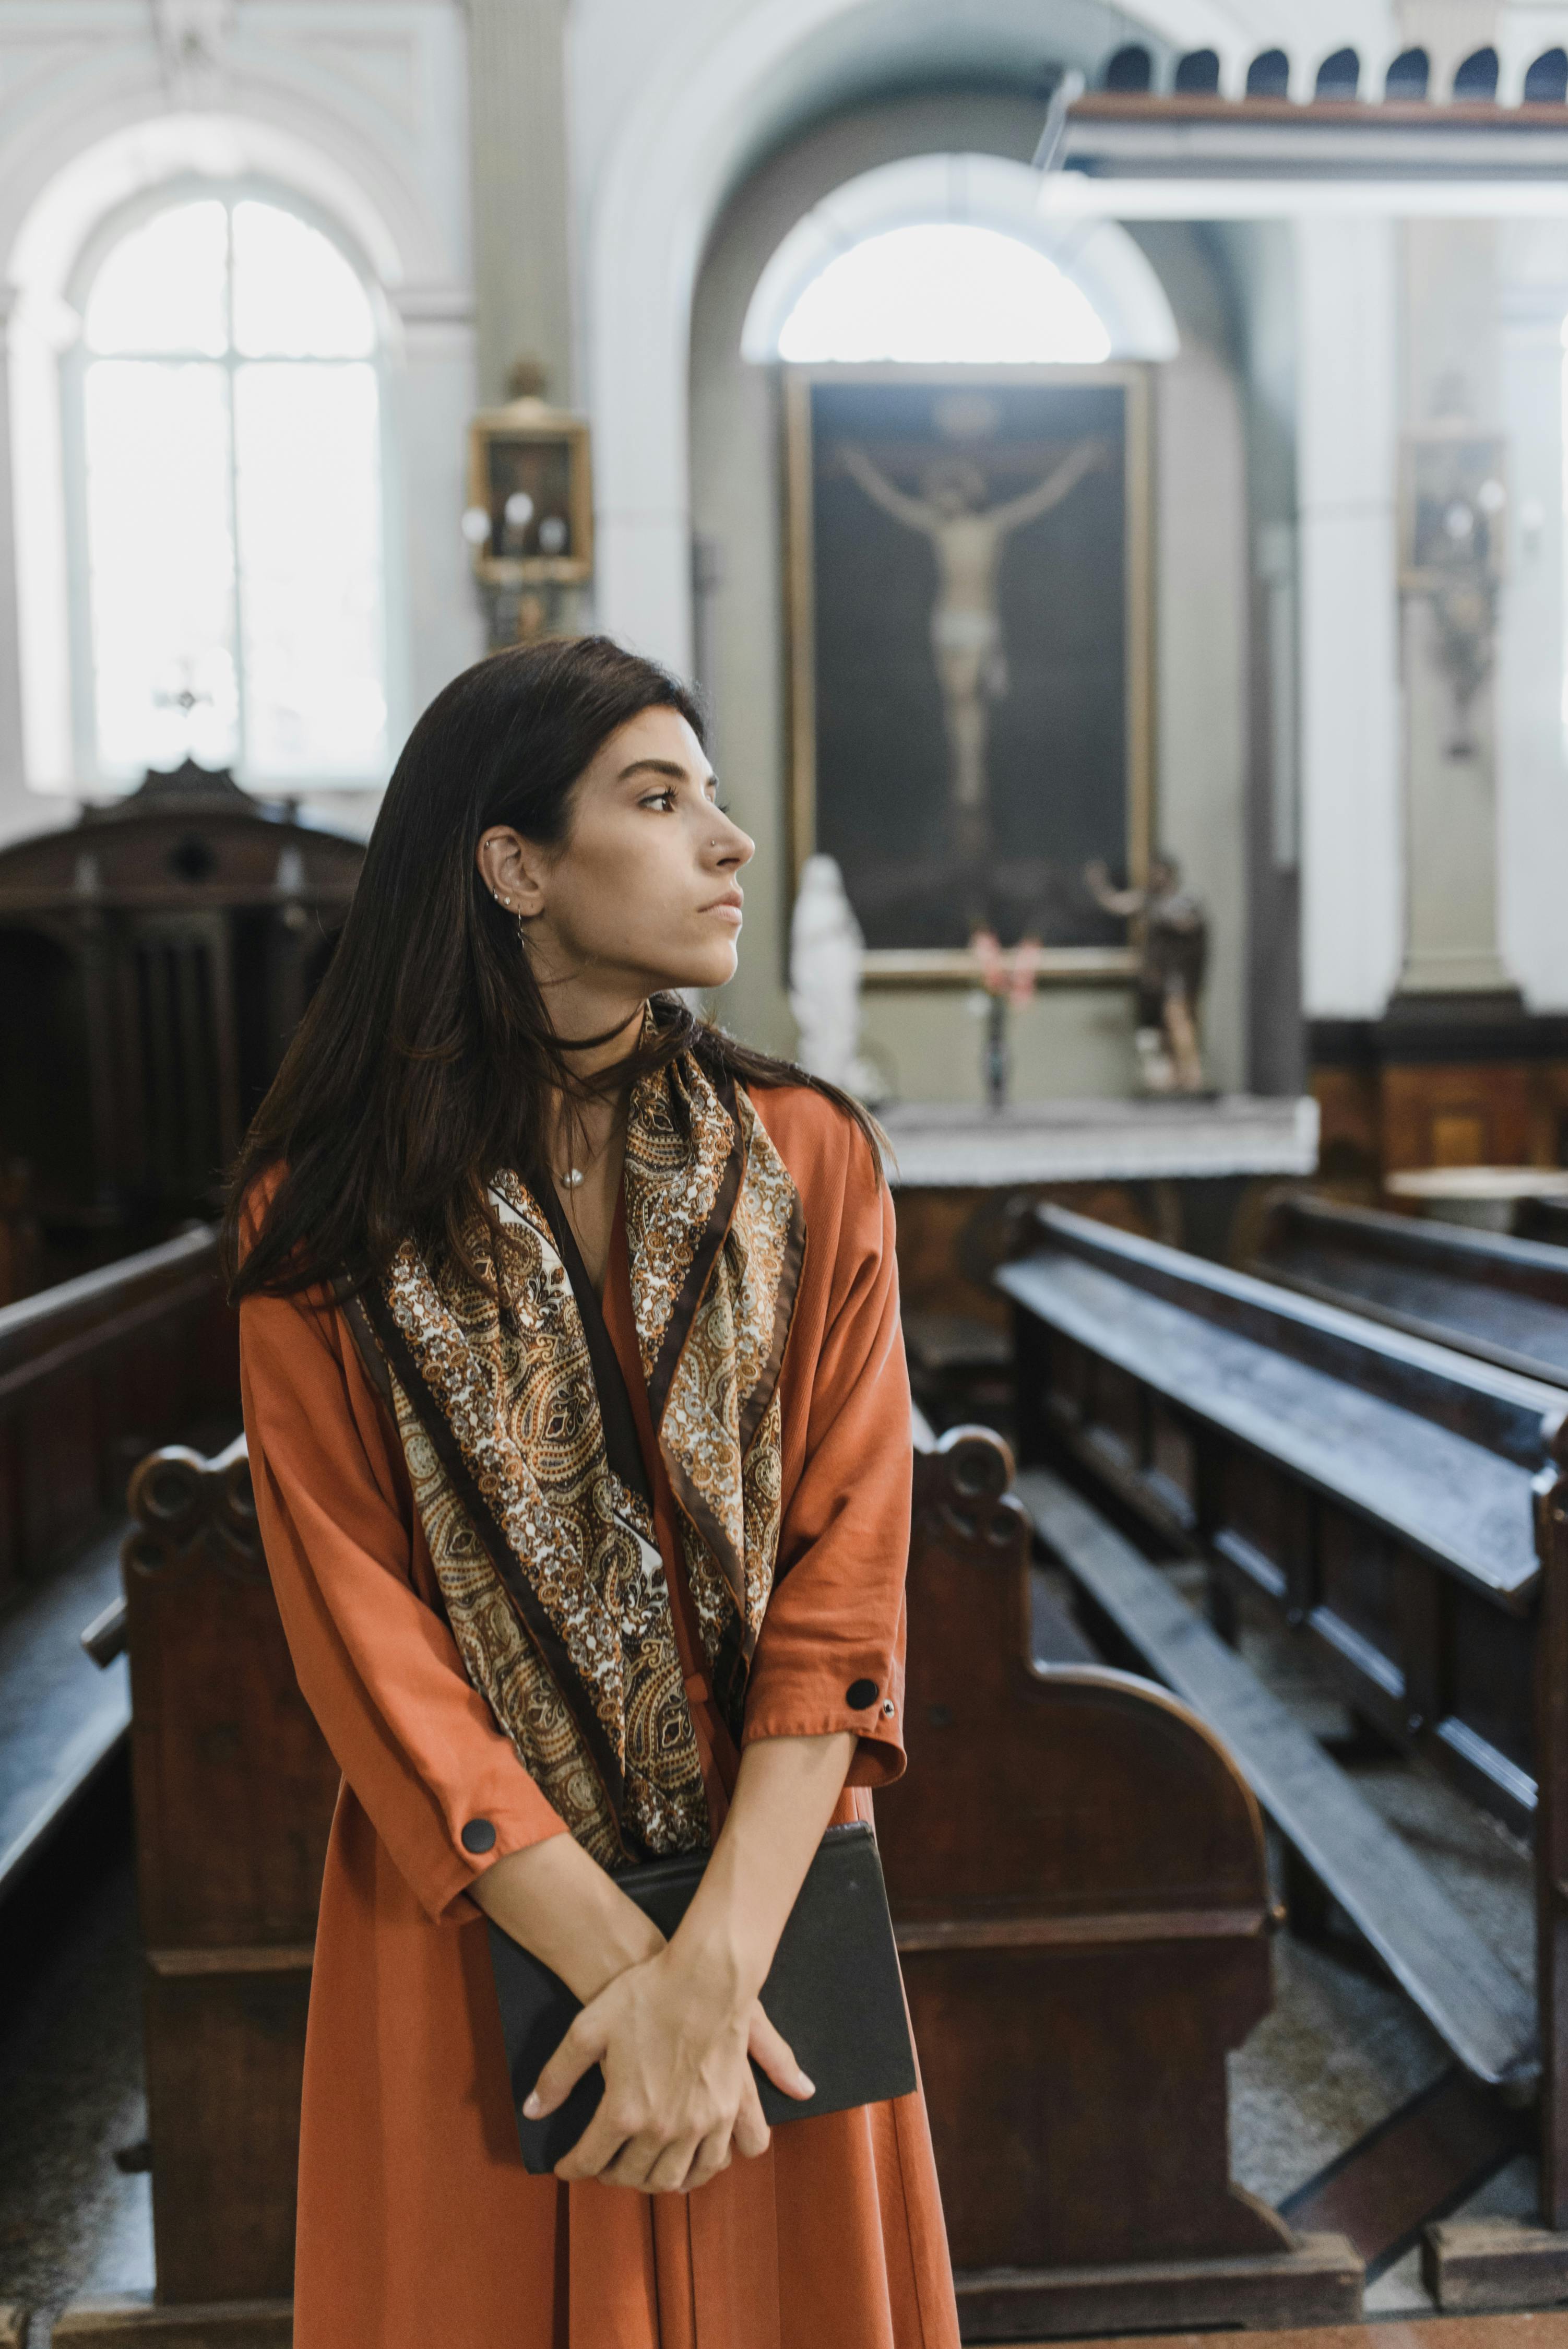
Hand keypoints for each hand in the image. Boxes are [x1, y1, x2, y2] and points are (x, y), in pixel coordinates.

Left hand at [526, 1946, 813, 2194]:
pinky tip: (683, 2165)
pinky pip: (711, 2163)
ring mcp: (697, 2125)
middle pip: (630, 2176)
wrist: (709, 1976)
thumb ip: (557, 2075)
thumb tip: (532, 2111)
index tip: (565, 2166)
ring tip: (639, 2168)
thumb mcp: (589, 2028)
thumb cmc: (647, 1995)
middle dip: (609, 2176)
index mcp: (623, 2110)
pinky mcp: (725, 2114)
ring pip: (670, 2179)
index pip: (589, 2160)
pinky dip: (694, 2174)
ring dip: (649, 2182)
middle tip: (601, 2165)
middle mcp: (660, 2128)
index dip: (572, 2167)